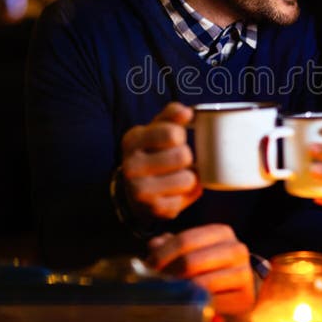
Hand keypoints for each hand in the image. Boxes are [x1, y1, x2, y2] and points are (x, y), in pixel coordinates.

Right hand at [121, 102, 200, 219]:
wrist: (132, 190)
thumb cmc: (151, 152)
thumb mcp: (155, 129)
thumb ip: (171, 115)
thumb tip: (187, 112)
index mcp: (132, 141)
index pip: (172, 133)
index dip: (180, 135)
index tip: (174, 139)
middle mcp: (131, 167)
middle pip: (183, 156)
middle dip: (186, 156)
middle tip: (177, 159)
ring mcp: (141, 191)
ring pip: (189, 178)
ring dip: (190, 176)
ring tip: (178, 174)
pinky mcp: (156, 210)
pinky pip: (189, 197)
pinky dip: (189, 193)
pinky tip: (176, 189)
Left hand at [147, 224, 254, 316]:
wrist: (237, 290)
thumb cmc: (209, 268)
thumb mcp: (192, 251)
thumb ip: (172, 245)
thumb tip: (154, 245)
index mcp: (222, 232)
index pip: (186, 240)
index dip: (163, 254)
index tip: (148, 266)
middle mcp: (236, 249)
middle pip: (191, 261)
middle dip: (168, 273)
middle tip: (153, 283)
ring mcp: (243, 273)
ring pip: (200, 283)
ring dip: (178, 290)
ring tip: (166, 293)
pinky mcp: (244, 297)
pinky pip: (211, 302)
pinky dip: (194, 304)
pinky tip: (185, 303)